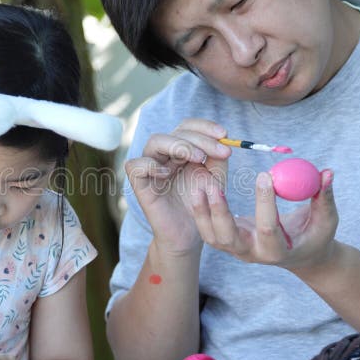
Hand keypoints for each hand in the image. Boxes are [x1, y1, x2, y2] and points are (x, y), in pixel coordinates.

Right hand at [125, 118, 230, 254]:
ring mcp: (150, 167)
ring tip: (199, 159)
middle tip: (221, 152)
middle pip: (175, 132)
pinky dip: (151, 165)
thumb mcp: (215, 177)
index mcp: (180, 149)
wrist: (189, 234)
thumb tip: (223, 139)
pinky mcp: (139, 184)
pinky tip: (168, 174)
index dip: (204, 126)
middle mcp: (164, 155)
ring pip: (155, 141)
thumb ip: (218, 157)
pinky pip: (135, 165)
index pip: (187, 126)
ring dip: (180, 145)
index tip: (225, 135)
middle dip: (200, 139)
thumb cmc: (201, 204)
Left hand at [194, 169, 338, 269]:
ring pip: (212, 236)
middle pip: (229, 238)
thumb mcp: (325, 220)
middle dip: (220, 212)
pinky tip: (197, 187)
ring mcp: (236, 250)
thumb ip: (324, 197)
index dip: (266, 203)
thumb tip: (327, 172)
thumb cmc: (315, 235)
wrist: (300, 255)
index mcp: (277, 251)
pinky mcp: (226, 243)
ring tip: (200, 184)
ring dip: (202, 212)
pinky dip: (200, 210)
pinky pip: (207, 229)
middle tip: (214, 185)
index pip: (268, 228)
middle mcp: (252, 254)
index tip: (264, 175)